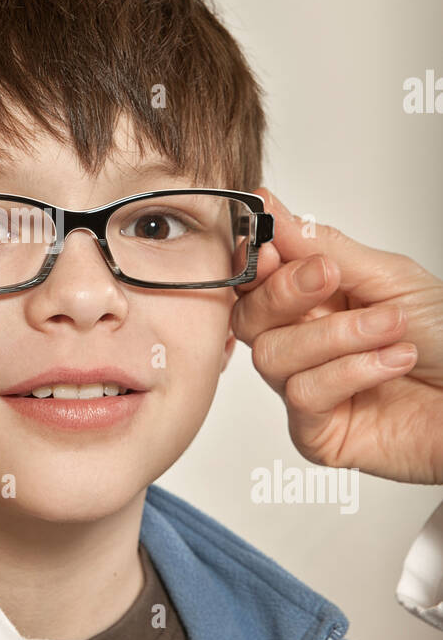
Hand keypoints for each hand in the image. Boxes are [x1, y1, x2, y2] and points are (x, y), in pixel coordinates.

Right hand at [231, 189, 442, 484]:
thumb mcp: (388, 276)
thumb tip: (267, 206)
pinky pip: (303, 395)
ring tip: (391, 329)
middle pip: (248, 317)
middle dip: (285, 292)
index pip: (255, 279)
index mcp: (316, 301)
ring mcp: (308, 390)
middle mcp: (305, 344)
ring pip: (272, 355)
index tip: (270, 245)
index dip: (253, 262)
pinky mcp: (317, 433)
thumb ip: (320, 246)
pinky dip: (352, 371)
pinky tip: (392, 363)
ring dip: (337, 336)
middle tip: (329, 279)